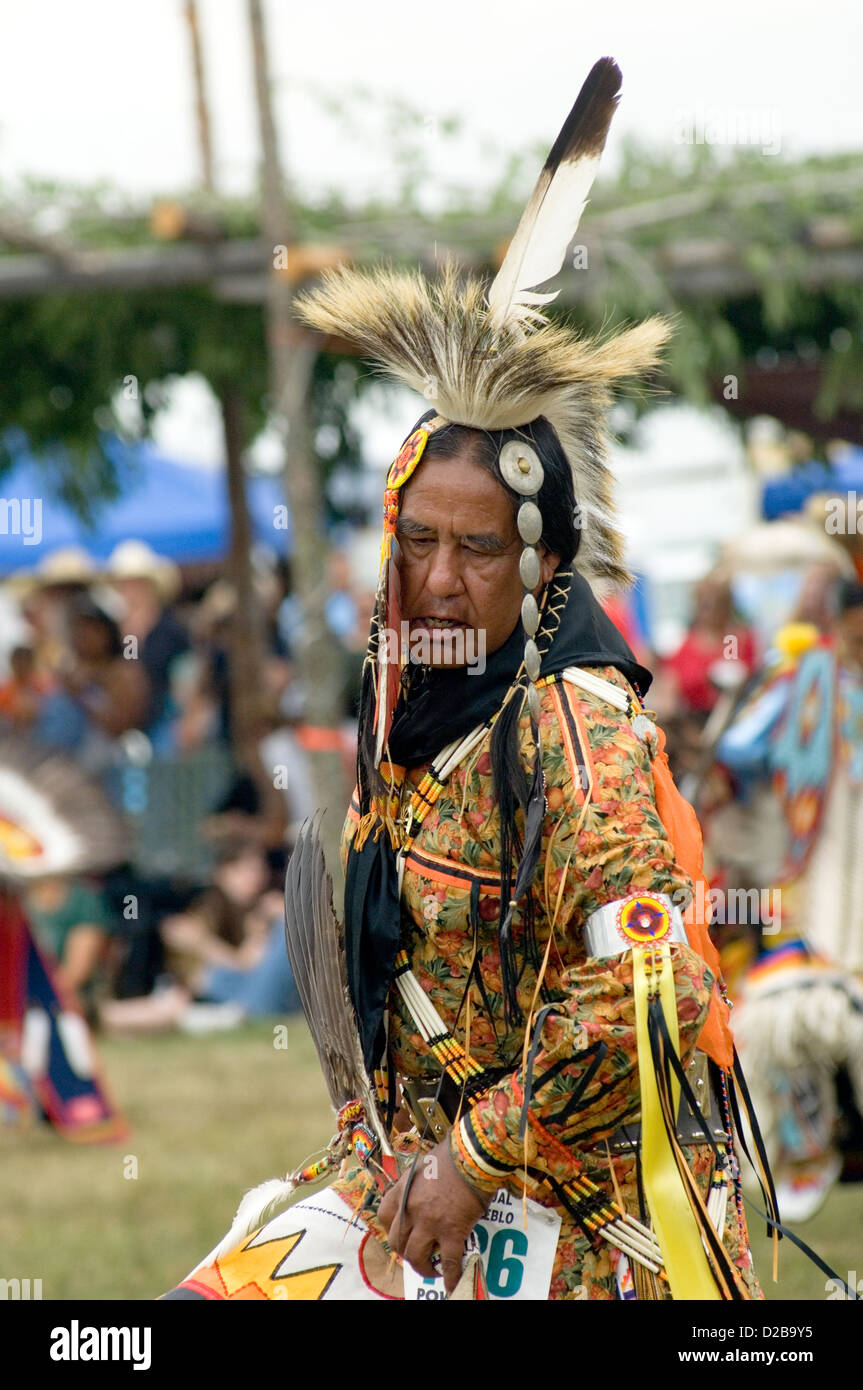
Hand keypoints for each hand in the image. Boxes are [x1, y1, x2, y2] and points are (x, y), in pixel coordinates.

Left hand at [378, 1137, 488, 1294]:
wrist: (474, 1154)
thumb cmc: (453, 1153)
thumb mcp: (426, 1163)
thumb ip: (420, 1181)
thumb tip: (427, 1188)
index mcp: (403, 1189)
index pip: (384, 1215)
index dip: (391, 1226)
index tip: (400, 1230)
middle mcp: (411, 1208)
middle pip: (396, 1241)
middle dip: (404, 1250)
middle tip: (417, 1251)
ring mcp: (430, 1222)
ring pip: (415, 1256)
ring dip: (422, 1267)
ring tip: (432, 1269)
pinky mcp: (452, 1232)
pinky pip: (449, 1262)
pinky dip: (450, 1277)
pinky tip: (452, 1285)